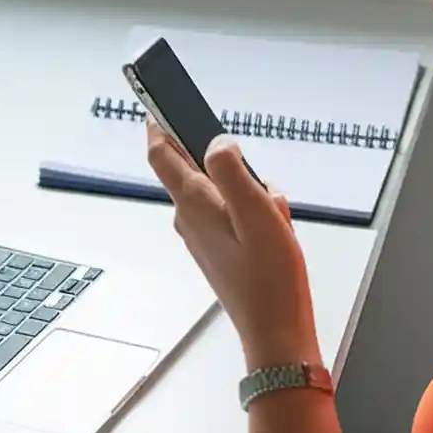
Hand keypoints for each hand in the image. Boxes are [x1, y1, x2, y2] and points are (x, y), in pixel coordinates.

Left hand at [146, 119, 320, 369]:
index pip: (162, 153)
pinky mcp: (218, 248)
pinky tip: (275, 233)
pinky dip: (256, 213)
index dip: (158, 123)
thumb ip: (233, 172)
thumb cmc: (270, 280)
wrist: (276, 331)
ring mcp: (202, 235)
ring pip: (222, 191)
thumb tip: (217, 143)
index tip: (157, 100)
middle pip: (195, 168)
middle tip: (257, 182)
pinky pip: (234, 212)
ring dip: (249, 192)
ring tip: (274, 219)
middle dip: (228, 163)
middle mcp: (190, 218)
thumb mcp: (257, 214)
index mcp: (194, 204)